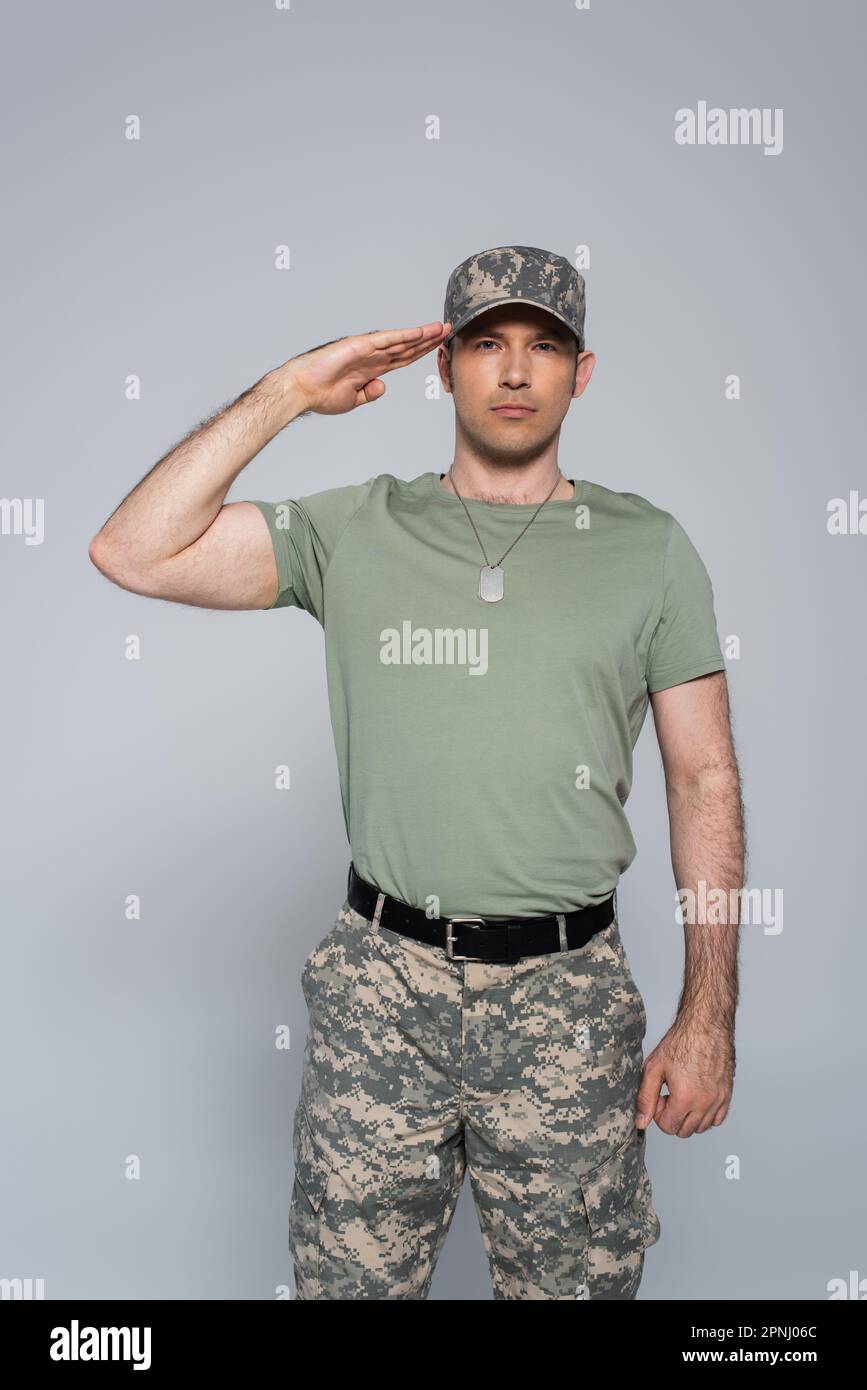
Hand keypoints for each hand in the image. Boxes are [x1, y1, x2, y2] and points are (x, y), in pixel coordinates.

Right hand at [283, 320, 451, 415]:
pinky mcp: (360, 346)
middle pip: (407, 347)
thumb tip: (383, 386)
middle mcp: (372, 356)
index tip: (438, 347)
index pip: (403, 359)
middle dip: (428, 340)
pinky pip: (387, 340)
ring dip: (422, 334)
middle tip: (448, 331)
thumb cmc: (321, 394)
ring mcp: (367, 349)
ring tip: (441, 327)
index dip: (422, 353)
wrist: (302, 390)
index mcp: (372, 369)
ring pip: (401, 340)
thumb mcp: (353, 399)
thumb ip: (370, 392)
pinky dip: (404, 336)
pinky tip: (420, 332)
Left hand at [636, 1013, 734, 1135]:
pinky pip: (718, 1119)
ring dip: (689, 1116)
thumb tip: (641, 1122)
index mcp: (686, 1098)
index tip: (660, 1096)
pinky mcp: (728, 1094)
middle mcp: (705, 1103)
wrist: (706, 1025)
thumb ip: (646, 1098)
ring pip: (702, 1127)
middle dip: (673, 1116)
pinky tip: (696, 1097)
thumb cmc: (682, 1041)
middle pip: (685, 1131)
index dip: (659, 1113)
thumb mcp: (654, 1068)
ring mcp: (719, 1099)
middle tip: (669, 1094)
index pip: (669, 1127)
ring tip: (683, 1093)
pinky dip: (707, 1115)